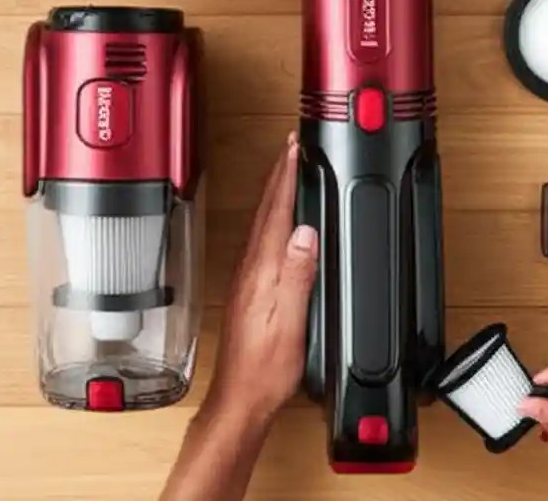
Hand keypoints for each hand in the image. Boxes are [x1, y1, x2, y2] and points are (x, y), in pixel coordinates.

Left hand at [209, 133, 318, 423]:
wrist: (241, 400)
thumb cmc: (265, 369)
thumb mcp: (288, 324)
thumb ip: (297, 277)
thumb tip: (306, 234)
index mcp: (261, 272)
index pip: (276, 213)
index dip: (286, 178)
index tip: (294, 149)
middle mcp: (250, 271)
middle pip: (267, 212)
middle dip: (279, 176)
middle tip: (291, 148)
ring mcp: (248, 281)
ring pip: (263, 225)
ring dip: (275, 195)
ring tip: (286, 174)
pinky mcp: (251, 292)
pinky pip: (263, 243)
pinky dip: (274, 221)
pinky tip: (280, 224)